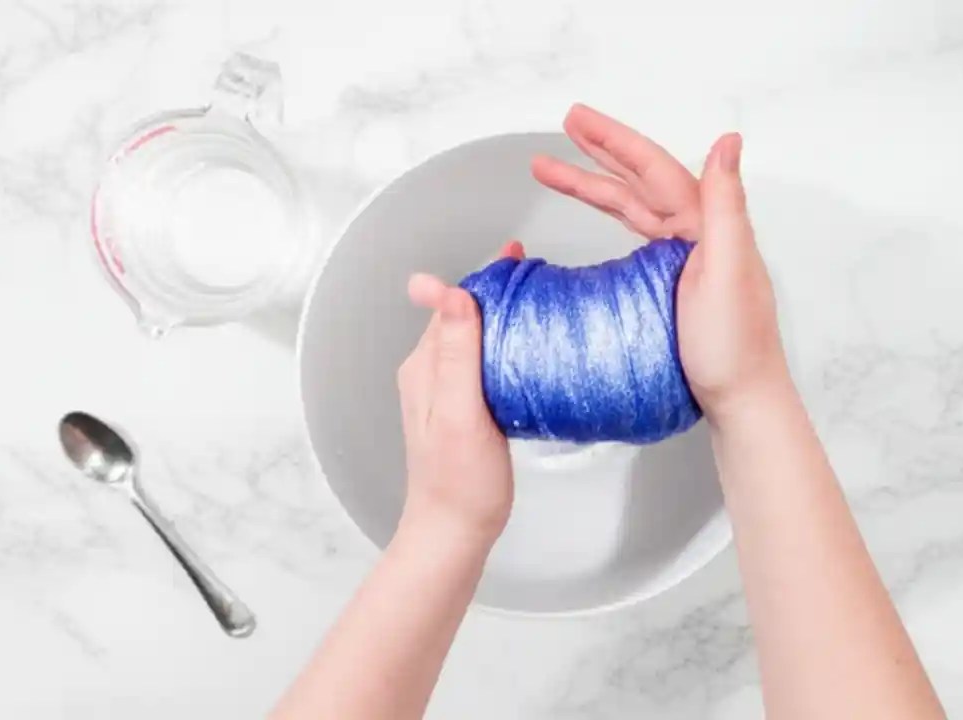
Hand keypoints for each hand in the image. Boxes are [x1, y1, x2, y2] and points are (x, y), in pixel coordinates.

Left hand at [397, 244, 518, 545]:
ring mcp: (446, 390)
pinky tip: (529, 348)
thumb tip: (457, 295)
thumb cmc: (459, 481)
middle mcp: (429, 372)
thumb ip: (458, 355)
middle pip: (463, 316)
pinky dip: (506, 345)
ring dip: (502, 315)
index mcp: (425, 367)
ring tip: (537, 298)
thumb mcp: (460, 413)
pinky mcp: (465, 407)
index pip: (452, 305)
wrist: (454, 531)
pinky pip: (483, 362)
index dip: (484, 277)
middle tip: (534, 270)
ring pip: (474, 337)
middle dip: (495, 288)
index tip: (514, 255)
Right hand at [532, 105, 784, 429]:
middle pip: (641, 181)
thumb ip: (725, 204)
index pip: (654, 169)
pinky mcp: (672, 283)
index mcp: (708, 225)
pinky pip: (638, 235)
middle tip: (564, 127)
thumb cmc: (733, 345)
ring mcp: (686, 258)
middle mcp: (698, 234)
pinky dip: (615, 217)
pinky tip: (602, 214)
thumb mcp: (729, 270)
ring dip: (596, 185)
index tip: (576, 121)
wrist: (741, 399)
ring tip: (553, 171)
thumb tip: (727, 141)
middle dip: (600, 153)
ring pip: (634, 207)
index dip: (614, 141)